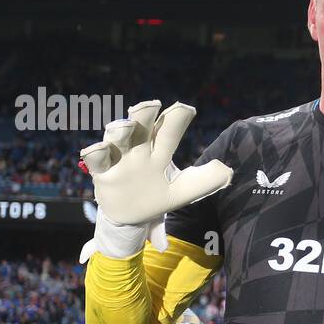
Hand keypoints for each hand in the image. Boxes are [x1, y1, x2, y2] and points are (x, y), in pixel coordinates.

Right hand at [79, 100, 231, 226]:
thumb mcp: (182, 192)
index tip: (187, 109)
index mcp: (159, 151)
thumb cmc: (157, 198)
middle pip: (141, 127)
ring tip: (127, 125)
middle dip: (145, 114)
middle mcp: (138, 150)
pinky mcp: (102, 173)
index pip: (168, 131)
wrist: (130, 219)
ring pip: (117, 138)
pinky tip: (97, 149)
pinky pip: (96, 160)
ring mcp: (119, 159)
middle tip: (153, 104)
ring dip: (121, 130)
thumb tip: (227, 171)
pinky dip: (96, 153)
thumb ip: (203, 182)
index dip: (177, 120)